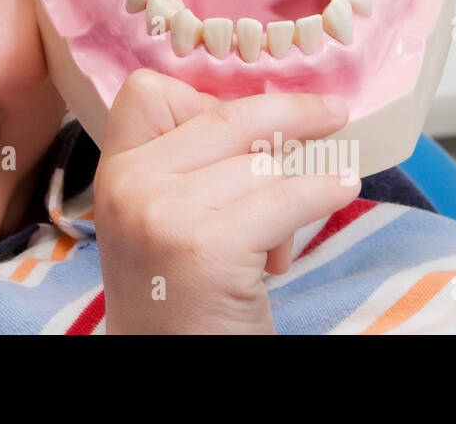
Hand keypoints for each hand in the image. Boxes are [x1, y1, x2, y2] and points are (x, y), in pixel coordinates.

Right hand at [93, 69, 360, 333]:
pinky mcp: (209, 247)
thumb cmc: (176, 293)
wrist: (167, 362)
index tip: (242, 119)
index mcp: (115, 170)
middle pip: (225, 116)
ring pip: (262, 162)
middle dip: (289, 112)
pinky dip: (324, 191)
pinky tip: (340, 189)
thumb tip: (274, 115)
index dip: (202, 97)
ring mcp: (165, 214)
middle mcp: (131, 185)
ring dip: (297, 184)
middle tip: (331, 113)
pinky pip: (287, 196)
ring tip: (289, 229)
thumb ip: (187, 165)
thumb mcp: (157, 216)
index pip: (150, 92)